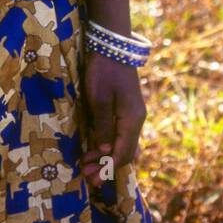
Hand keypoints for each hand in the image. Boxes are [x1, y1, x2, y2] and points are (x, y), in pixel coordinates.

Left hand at [80, 51, 146, 186]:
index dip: (106, 168)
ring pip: (123, 143)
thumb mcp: (100, 99)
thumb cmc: (104, 71)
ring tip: (88, 164)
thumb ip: (104, 126)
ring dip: (106, 155)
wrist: (112, 45)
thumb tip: (107, 151)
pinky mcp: (126, 107)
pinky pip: (121, 133)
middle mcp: (136, 120)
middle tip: (87, 175)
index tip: (91, 177)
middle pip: (125, 152)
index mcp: (132, 121)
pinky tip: (98, 147)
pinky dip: (109, 143)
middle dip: (106, 165)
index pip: (122, 154)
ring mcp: (132, 113)